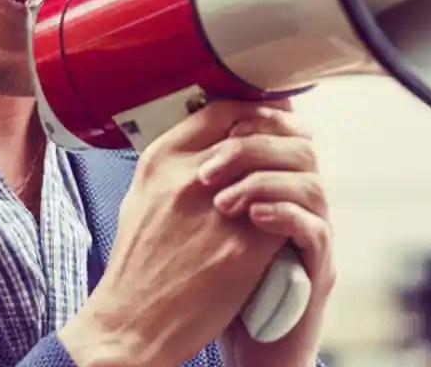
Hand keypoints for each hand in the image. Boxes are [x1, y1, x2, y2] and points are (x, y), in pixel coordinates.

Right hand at [58, 100, 290, 366]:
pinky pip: (282, 213)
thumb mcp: (142, 196)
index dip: (254, 109)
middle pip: (254, 133)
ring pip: (275, 171)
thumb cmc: (137, 263)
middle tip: (298, 139)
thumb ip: (174, 166)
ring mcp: (219, 211)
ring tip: (299, 176)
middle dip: (281, 135)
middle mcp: (190, 178)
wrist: (132, 321)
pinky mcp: (243, 248)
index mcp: (161, 161)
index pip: (221, 110)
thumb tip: (214, 144)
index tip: (271, 114)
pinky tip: (292, 216)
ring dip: (291, 172)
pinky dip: (289, 212)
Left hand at [205, 101, 335, 366]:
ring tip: (224, 202)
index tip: (217, 125)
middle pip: (301, 148)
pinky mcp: (317, 273)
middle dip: (253, 148)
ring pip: (312, 184)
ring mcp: (313, 239)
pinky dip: (284, 216)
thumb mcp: (207, 228)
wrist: (248, 347)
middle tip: (209, 171)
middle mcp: (301, 207)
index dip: (256, 116)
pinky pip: (315, 231)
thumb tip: (176, 140)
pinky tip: (253, 217)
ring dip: (264, 182)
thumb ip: (206, 186)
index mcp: (277, 190)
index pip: (283, 132)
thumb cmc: (221, 289)